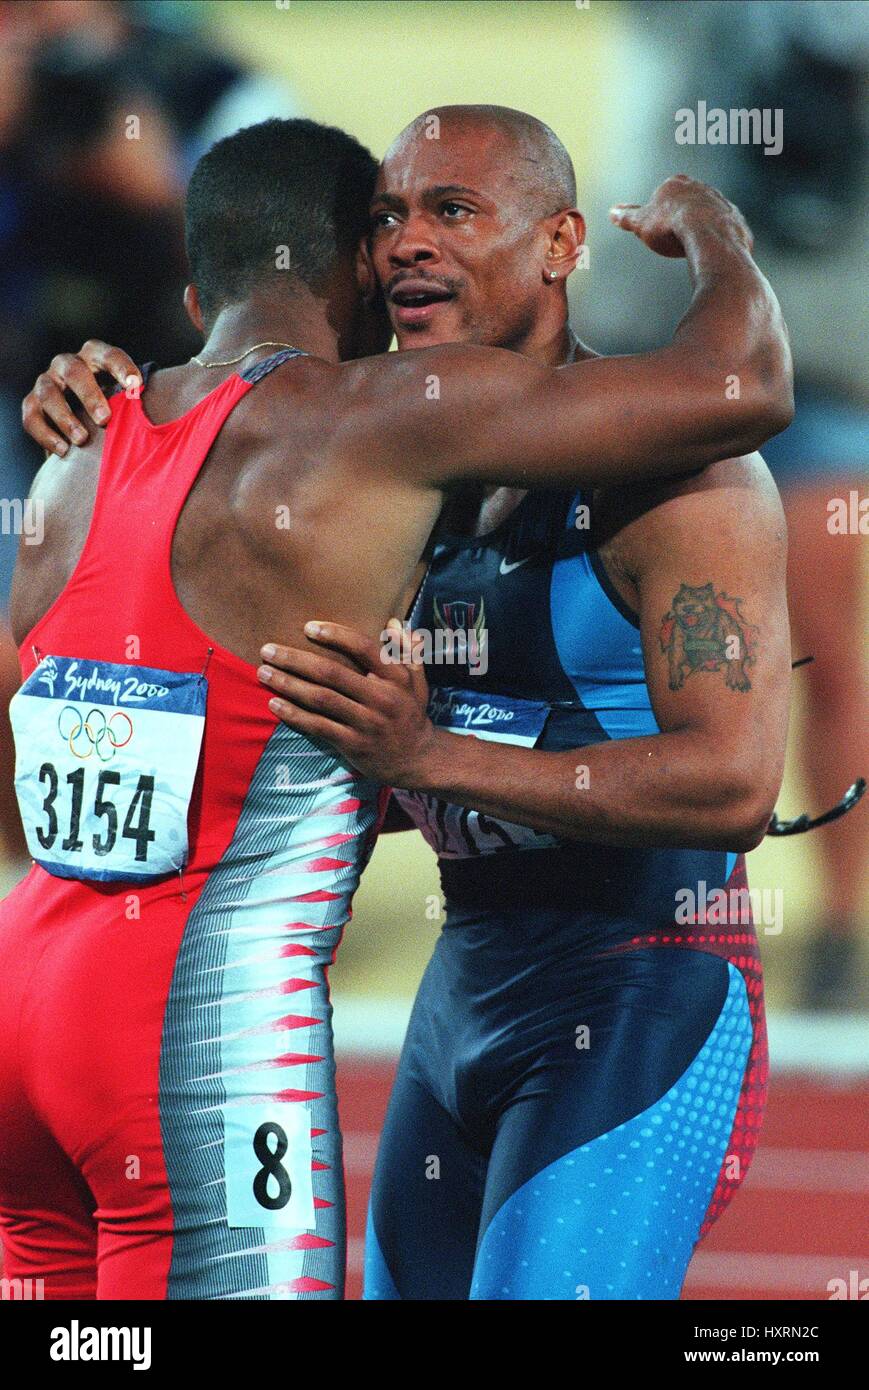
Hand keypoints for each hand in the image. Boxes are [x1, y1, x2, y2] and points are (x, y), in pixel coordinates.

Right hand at [21, 340, 141, 454]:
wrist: (85, 428)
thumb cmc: (115, 411)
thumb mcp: (126, 402)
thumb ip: (137, 404)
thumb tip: (162, 419)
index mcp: (94, 357)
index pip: (108, 355)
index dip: (121, 367)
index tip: (135, 385)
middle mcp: (67, 365)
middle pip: (74, 371)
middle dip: (89, 395)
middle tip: (104, 419)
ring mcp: (47, 383)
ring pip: (48, 393)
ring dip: (65, 417)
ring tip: (82, 440)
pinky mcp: (31, 405)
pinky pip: (31, 418)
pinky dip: (46, 435)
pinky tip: (64, 452)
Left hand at [257, 619, 441, 786]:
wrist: (418, 759)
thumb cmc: (411, 713)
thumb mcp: (417, 681)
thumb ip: (407, 650)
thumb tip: (393, 622)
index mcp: (396, 677)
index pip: (363, 648)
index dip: (335, 635)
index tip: (308, 627)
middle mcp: (381, 697)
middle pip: (332, 673)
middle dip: (296, 659)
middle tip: (268, 650)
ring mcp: (367, 722)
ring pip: (321, 699)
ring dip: (288, 684)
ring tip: (263, 673)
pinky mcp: (354, 744)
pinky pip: (319, 726)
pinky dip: (294, 715)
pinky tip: (274, 704)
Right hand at [610, 174, 751, 258]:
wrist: (708, 236)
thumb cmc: (671, 227)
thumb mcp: (641, 224)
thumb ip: (626, 217)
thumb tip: (612, 212)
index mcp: (676, 183)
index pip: (663, 194)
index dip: (657, 214)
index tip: (656, 229)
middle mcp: (702, 187)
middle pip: (688, 203)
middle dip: (680, 219)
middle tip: (673, 240)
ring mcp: (722, 203)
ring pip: (708, 216)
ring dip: (701, 230)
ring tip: (692, 249)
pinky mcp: (736, 220)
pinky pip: (726, 231)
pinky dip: (718, 241)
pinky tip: (711, 254)